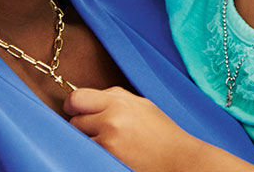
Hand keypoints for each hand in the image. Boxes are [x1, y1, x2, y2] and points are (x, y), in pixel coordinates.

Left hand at [64, 86, 194, 171]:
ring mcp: (109, 134)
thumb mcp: (142, 107)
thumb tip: (92, 100)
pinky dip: (95, 153)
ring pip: (79, 136)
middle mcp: (113, 113)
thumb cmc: (163, 135)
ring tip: (110, 144)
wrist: (179, 158)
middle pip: (74, 115)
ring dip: (88, 140)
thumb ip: (116, 100)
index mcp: (121, 99)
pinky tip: (112, 153)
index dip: (74, 105)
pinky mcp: (108, 153)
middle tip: (91, 130)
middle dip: (79, 123)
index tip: (76, 111)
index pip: (79, 96)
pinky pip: (88, 150)